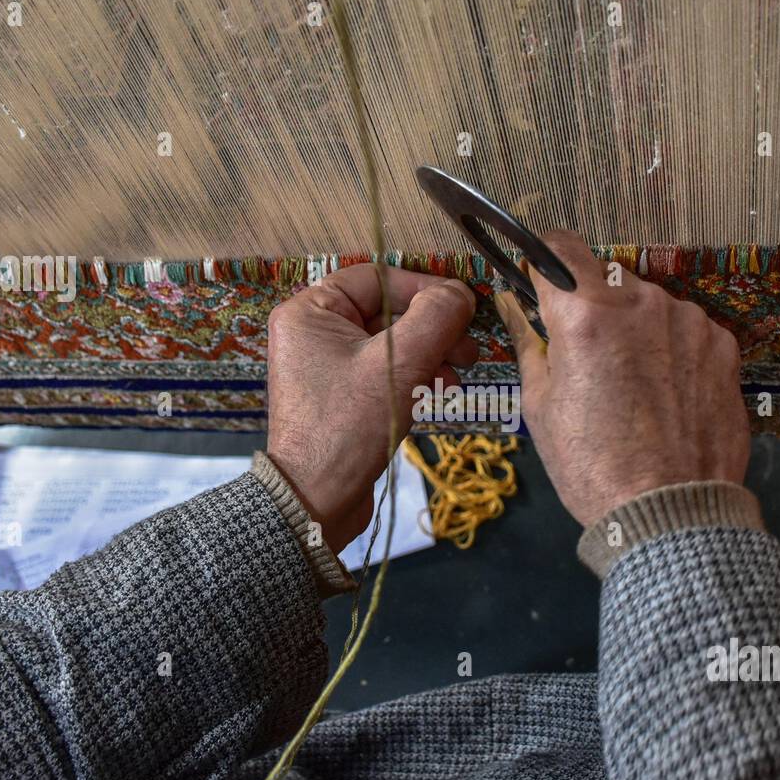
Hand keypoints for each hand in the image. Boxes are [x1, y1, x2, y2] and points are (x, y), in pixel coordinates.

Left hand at [266, 264, 479, 551]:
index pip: (377, 278)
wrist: (317, 501)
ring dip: (432, 354)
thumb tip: (461, 293)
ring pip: (393, 344)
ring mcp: (327, 367)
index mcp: (310, 312)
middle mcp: (314, 333)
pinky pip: (386, 372)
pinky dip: (417, 377)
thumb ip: (435, 318)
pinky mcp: (343, 397)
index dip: (424, 288)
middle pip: (388, 312)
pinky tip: (443, 392)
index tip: (462, 308)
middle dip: (434, 327)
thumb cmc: (349, 426)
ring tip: (461, 372)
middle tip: (469, 347)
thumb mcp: (399, 364)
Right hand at [496, 231, 749, 527]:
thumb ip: (529, 342)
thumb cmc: (594, 467)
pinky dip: (671, 349)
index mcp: (586, 313)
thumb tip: (513, 305)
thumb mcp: (541, 406)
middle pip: (605, 278)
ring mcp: (689, 320)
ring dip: (634, 328)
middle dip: (591, 307)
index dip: (543, 265)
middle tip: (585, 359)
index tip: (541, 285)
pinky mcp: (723, 344)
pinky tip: (665, 395)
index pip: (557, 247)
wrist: (672, 513)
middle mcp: (642, 301)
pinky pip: (685, 330)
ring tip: (631, 386)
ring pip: (648, 304)